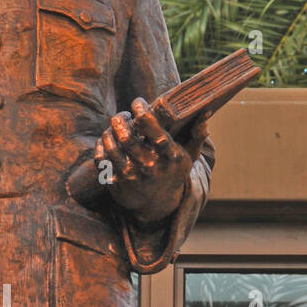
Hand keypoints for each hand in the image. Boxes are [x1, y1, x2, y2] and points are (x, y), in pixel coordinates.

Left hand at [95, 98, 208, 226]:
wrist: (157, 204)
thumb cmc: (172, 172)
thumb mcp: (188, 156)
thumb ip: (196, 134)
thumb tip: (205, 114)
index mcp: (169, 156)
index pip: (152, 128)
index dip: (142, 111)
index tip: (138, 102)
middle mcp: (149, 166)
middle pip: (126, 136)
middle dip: (121, 118)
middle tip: (124, 115)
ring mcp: (131, 176)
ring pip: (112, 145)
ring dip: (110, 130)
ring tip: (115, 126)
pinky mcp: (116, 183)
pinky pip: (102, 158)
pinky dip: (102, 144)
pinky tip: (107, 139)